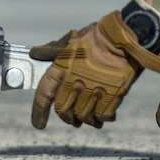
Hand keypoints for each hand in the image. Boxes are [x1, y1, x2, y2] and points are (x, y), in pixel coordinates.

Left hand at [30, 11, 159, 128]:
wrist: (125, 35)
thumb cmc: (97, 36)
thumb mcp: (72, 39)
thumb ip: (53, 49)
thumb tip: (35, 53)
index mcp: (63, 65)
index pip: (45, 92)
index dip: (39, 111)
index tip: (39, 124)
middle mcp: (76, 79)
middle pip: (63, 109)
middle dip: (65, 117)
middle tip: (70, 119)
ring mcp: (95, 88)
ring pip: (82, 115)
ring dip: (83, 119)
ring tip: (86, 117)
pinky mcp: (113, 94)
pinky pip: (102, 116)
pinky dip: (101, 119)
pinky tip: (102, 115)